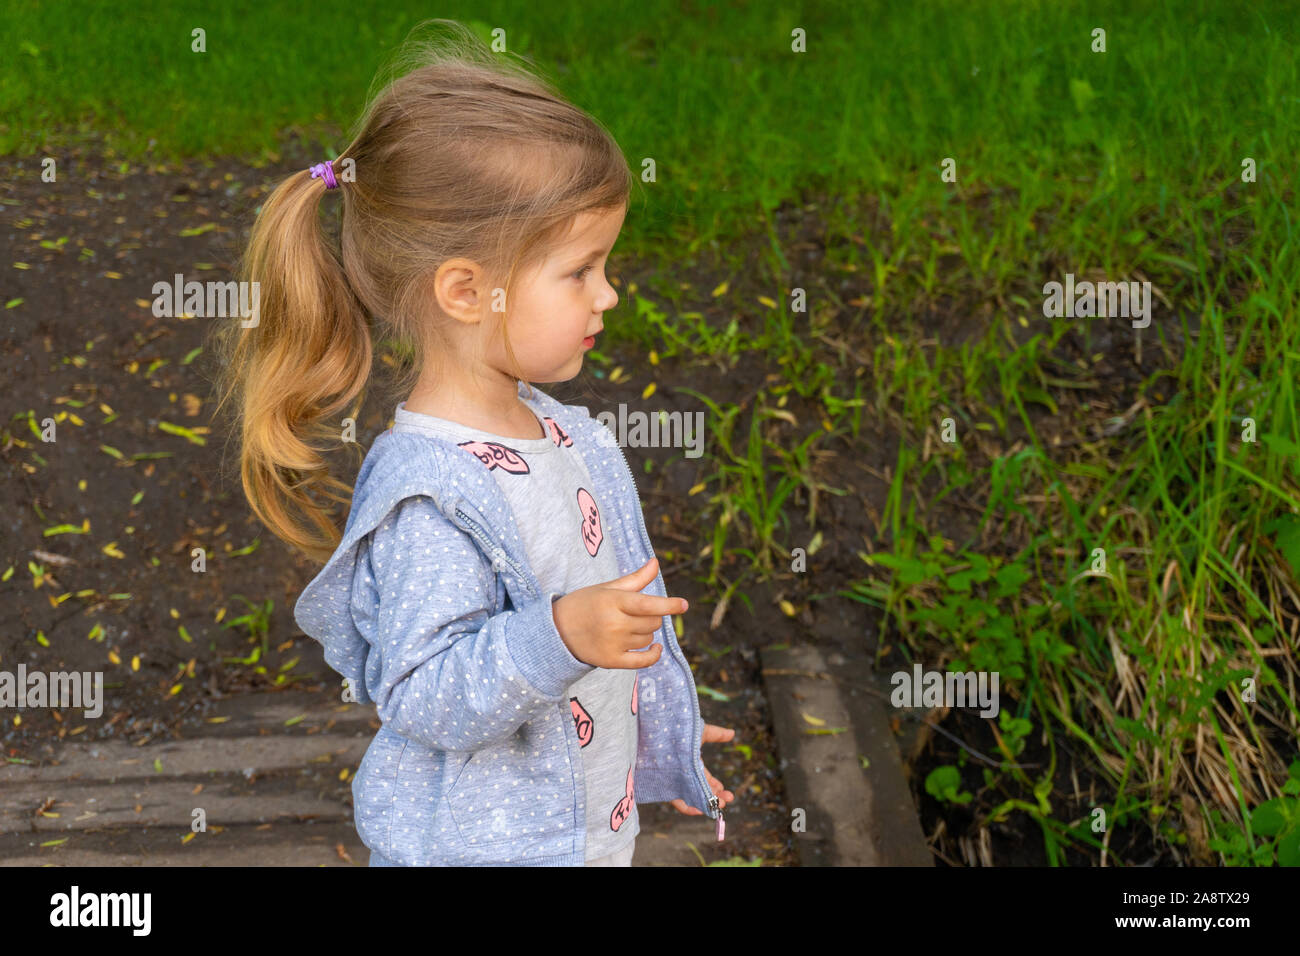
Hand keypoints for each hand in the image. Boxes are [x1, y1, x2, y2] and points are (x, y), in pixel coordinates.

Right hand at [551, 557, 686, 668]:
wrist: (557, 630)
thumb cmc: (585, 604)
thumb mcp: (607, 588)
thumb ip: (635, 579)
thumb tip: (656, 562)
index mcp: (613, 602)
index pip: (647, 604)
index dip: (668, 605)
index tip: (684, 605)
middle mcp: (614, 623)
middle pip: (652, 622)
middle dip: (652, 616)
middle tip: (636, 613)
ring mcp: (613, 644)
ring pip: (648, 638)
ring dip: (646, 632)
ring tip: (628, 626)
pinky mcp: (612, 661)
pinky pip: (643, 661)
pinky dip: (654, 654)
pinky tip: (656, 648)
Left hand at [670, 724, 735, 814]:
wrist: (653, 733)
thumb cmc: (676, 731)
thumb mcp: (699, 732)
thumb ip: (715, 734)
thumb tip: (733, 733)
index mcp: (692, 763)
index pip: (706, 779)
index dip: (716, 787)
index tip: (727, 792)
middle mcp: (684, 774)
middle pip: (701, 790)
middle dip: (715, 797)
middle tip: (727, 801)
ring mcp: (675, 781)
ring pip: (691, 797)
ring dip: (706, 804)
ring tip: (718, 807)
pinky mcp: (665, 786)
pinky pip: (677, 802)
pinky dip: (688, 808)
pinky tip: (700, 811)